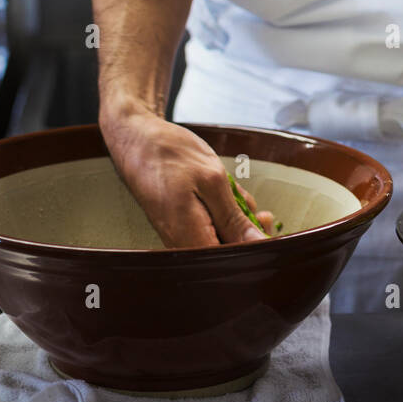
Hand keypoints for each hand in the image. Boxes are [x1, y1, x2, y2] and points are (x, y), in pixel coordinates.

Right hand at [102, 109, 275, 248]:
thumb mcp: (212, 180)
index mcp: (190, 240)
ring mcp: (180, 235)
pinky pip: (209, 226)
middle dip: (247, 230)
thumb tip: (257, 244)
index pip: (232, 262)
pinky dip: (221, 210)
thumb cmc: (169, 154)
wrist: (136, 138)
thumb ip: (235, 218)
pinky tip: (222, 192)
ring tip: (233, 192)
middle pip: (227, 252)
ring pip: (220, 236)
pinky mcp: (180, 225)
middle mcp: (183, 245)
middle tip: (258, 209)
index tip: (267, 224)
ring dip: (235, 217)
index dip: (256, 246)